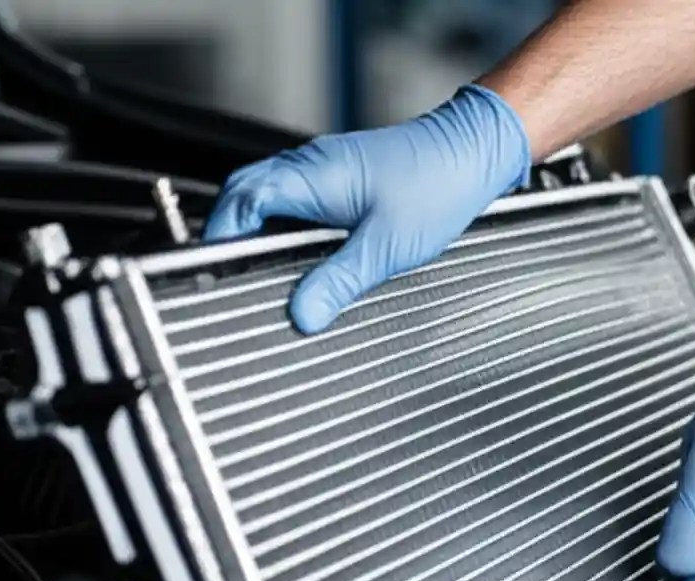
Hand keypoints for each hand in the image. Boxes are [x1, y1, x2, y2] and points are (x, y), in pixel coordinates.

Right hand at [203, 85, 531, 333]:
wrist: (476, 151)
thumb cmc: (439, 185)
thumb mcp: (386, 247)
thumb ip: (338, 282)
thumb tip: (301, 315)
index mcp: (310, 176)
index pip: (240, 203)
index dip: (222, 239)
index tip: (218, 273)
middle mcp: (309, 166)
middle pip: (244, 197)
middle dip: (232, 236)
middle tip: (233, 278)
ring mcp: (325, 168)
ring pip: (269, 197)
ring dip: (260, 230)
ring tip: (265, 272)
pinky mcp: (343, 176)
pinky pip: (296, 197)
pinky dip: (287, 225)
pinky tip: (303, 254)